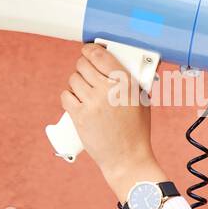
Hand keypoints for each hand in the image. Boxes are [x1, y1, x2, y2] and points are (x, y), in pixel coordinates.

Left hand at [59, 42, 158, 196]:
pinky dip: (69, 97)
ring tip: (83, 90)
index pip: (101, 56)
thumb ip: (132, 82)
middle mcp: (107, 90)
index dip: (90, 50)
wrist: (127, 158)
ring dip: (76, 82)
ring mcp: (91, 103)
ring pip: (73, 79)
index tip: (87, 49)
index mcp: (125, 83)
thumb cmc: (136, 131)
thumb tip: (124, 64)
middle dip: (82, 66)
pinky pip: (66, 96)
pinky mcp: (79, 116)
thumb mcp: (141, 101)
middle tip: (85, 72)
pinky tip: (76, 101)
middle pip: (83, 65)